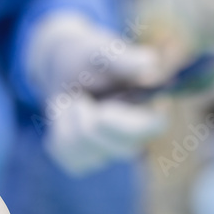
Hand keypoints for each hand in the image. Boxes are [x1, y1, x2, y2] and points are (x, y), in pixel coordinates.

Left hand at [28, 11, 166, 175]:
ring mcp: (111, 152)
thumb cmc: (89, 57)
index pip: (155, 126)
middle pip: (121, 148)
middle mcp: (136, 136)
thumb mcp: (102, 51)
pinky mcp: (85, 162)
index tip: (102, 112)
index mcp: (151, 106)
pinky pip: (66, 155)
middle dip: (92, 121)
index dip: (129, 126)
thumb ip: (124, 60)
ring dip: (70, 121)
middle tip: (79, 98)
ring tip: (72, 101)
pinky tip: (64, 117)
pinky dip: (58, 131)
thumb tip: (150, 66)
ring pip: (87, 150)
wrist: (63, 69)